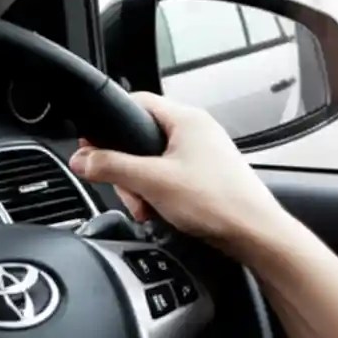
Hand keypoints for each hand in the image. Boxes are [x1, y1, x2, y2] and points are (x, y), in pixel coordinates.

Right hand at [69, 92, 294, 255]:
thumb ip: (111, 167)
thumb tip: (81, 159)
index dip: (111, 123)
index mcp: (186, 120)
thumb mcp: (152, 182)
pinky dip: (158, 193)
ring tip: (147, 208)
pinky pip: (168, 177)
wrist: (256, 234)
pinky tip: (160, 211)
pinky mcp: (205, 176)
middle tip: (129, 192)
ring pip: (153, 162)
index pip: (137, 102)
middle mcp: (196, 131)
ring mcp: (203, 154)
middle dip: (127, 169)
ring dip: (142, 186)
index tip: (93, 145)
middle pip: (141, 138)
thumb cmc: (218, 202)